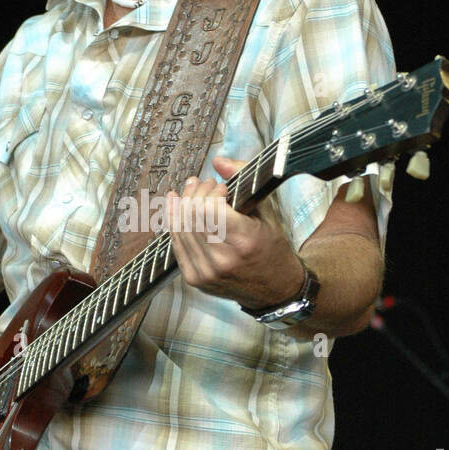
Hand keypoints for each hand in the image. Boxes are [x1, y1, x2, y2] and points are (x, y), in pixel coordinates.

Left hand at [166, 155, 303, 307]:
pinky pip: (176, 243)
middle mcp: (222, 260)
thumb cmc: (272, 247)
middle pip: (192, 215)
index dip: (212, 192)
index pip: (209, 208)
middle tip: (204, 183)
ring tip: (192, 190)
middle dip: (195, 193)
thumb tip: (218, 160)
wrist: (273, 289)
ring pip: (180, 227)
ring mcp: (205, 272)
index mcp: (244, 242)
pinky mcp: (194, 278)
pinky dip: (174, 221)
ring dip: (183, 203)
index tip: (223, 189)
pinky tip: (176, 204)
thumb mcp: (267, 211)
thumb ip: (243, 180)